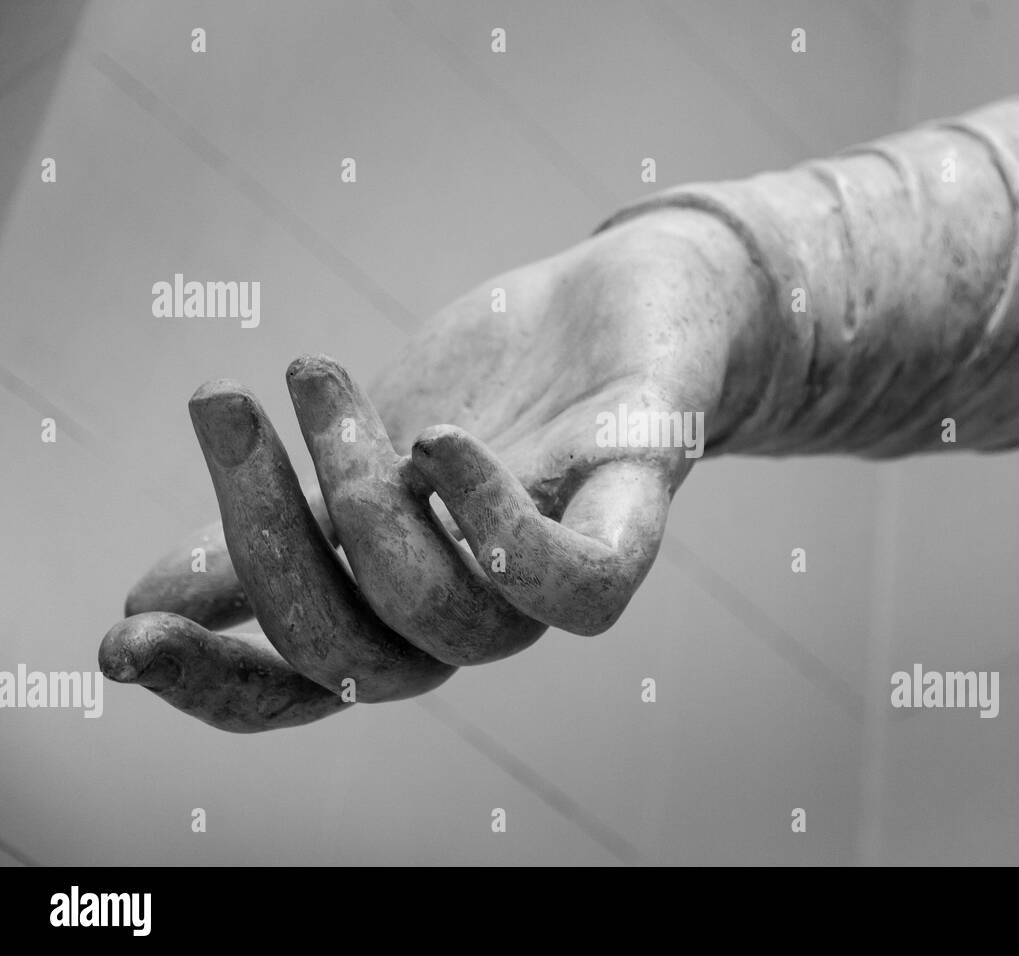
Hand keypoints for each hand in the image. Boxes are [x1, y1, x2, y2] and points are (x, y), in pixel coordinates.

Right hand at [97, 209, 767, 730]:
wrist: (634, 298)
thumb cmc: (499, 382)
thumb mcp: (366, 449)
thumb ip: (287, 527)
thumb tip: (151, 600)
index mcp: (411, 595)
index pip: (309, 687)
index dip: (218, 682)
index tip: (121, 639)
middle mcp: (486, 604)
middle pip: (362, 655)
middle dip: (268, 541)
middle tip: (222, 406)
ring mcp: (561, 556)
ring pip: (452, 626)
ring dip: (362, 504)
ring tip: (320, 381)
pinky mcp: (638, 499)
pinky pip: (582, 582)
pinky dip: (498, 529)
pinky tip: (438, 446)